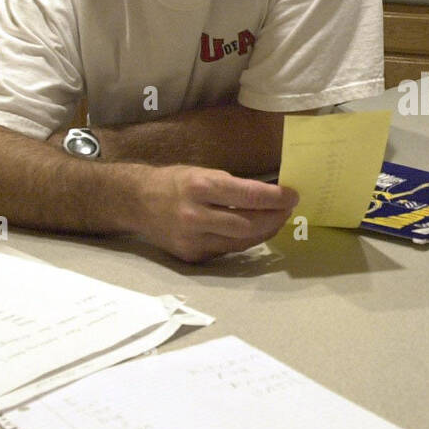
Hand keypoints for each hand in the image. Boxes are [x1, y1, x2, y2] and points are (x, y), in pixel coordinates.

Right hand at [134, 165, 297, 261]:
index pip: (248, 195)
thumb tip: (271, 193)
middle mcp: (195, 214)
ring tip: (277, 220)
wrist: (136, 203)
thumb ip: (233, 186)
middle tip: (288, 210)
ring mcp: (192, 239)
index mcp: (199, 186)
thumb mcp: (202, 173)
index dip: (276, 198)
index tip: (293, 196)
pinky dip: (246, 240)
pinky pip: (228, 250)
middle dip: (275, 218)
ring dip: (265, 231)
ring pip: (241, 242)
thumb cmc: (175, 182)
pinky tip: (255, 231)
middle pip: (248, 224)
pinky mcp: (191, 256)